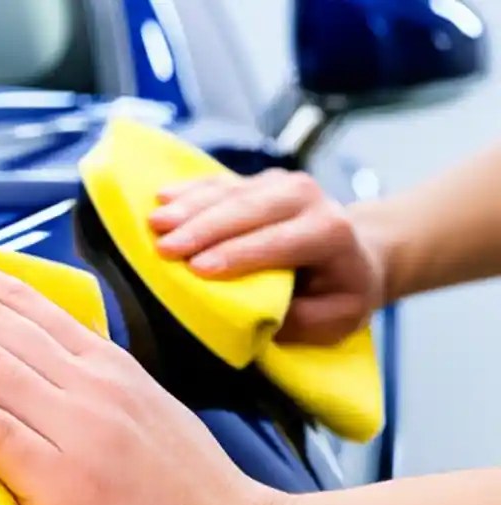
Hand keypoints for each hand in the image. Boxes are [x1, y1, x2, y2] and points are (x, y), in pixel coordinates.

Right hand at [148, 169, 384, 344]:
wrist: (358, 252)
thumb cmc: (340, 291)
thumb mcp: (338, 318)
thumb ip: (302, 318)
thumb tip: (258, 314)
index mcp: (331, 232)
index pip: (279, 242)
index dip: (238, 254)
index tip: (198, 269)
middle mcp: (307, 198)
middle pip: (249, 210)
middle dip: (203, 229)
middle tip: (164, 248)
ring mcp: (280, 183)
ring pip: (229, 192)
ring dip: (188, 207)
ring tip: (154, 222)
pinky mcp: (258, 179)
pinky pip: (219, 181)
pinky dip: (189, 190)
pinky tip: (161, 197)